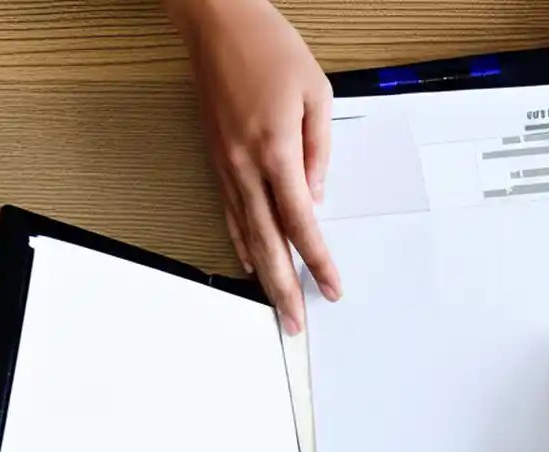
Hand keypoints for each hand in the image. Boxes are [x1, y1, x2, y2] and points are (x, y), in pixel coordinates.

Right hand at [167, 0, 339, 333]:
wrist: (218, 24)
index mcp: (275, 151)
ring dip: (261, 275)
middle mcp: (245, 166)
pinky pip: (230, 213)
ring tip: (275, 307)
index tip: (330, 289)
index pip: (301, 222)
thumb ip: (320, 152)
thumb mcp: (317, 95)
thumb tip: (315, 199)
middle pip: (267, 243)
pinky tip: (248, 264)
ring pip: (244, 234)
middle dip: (283, 288)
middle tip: (295, 324)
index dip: (316, 261)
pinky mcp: (217, 161)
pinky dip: (240, 244)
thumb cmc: (271, 51)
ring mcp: (225, 166)